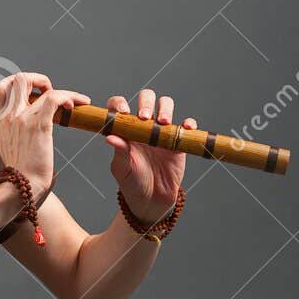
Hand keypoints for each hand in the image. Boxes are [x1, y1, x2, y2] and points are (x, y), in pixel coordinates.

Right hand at [0, 71, 90, 202]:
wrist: (21, 187)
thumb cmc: (19, 174)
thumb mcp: (9, 148)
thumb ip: (13, 133)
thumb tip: (23, 131)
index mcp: (1, 121)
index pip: (0, 88)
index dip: (17, 84)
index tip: (32, 93)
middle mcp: (9, 116)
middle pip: (18, 78)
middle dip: (37, 79)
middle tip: (50, 92)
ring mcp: (23, 119)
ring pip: (40, 85)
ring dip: (61, 90)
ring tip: (71, 101)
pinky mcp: (39, 125)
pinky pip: (54, 98)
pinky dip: (68, 97)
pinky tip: (75, 106)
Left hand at [104, 89, 197, 222]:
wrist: (152, 199)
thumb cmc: (132, 183)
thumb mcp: (123, 168)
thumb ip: (119, 152)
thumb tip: (110, 137)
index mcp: (125, 130)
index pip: (120, 107)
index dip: (120, 104)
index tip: (124, 112)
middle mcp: (143, 126)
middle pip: (146, 99)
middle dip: (146, 102)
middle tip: (145, 117)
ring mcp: (161, 131)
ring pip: (166, 105)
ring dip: (166, 108)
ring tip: (164, 122)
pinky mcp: (177, 140)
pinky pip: (185, 126)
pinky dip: (188, 123)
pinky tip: (186, 127)